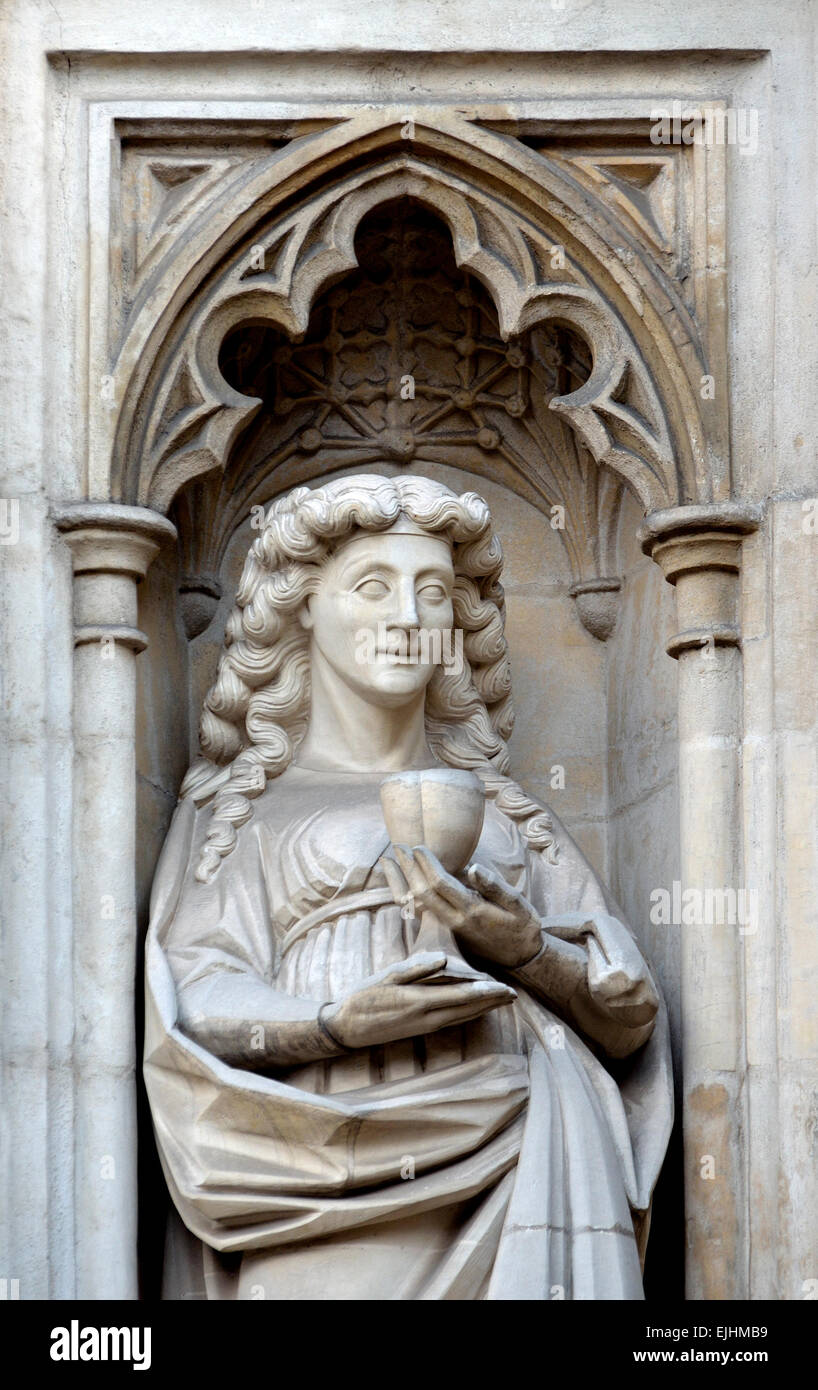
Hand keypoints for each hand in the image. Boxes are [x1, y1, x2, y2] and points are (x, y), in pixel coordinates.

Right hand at [321, 951, 514, 1050]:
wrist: (346, 1027)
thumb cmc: (364, 998)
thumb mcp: (385, 979)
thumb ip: (414, 969)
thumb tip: (442, 959)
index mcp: (420, 1002)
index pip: (461, 996)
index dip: (486, 992)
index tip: (506, 988)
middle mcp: (427, 1018)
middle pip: (468, 1009)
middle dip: (492, 1003)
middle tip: (515, 995)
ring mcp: (425, 1026)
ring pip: (462, 1017)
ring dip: (484, 1009)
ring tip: (503, 1002)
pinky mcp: (421, 1029)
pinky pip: (452, 1021)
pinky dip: (469, 1014)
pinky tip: (476, 1010)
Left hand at [380, 845, 542, 969]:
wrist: (523, 959)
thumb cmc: (523, 927)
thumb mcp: (518, 904)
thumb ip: (495, 886)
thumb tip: (473, 867)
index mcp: (472, 911)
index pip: (440, 884)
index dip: (427, 864)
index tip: (418, 846)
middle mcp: (455, 922)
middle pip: (422, 893)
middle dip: (409, 869)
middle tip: (398, 847)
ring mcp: (450, 929)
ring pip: (419, 905)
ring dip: (404, 882)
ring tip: (393, 862)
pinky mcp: (448, 933)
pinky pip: (423, 912)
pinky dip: (409, 895)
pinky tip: (403, 882)